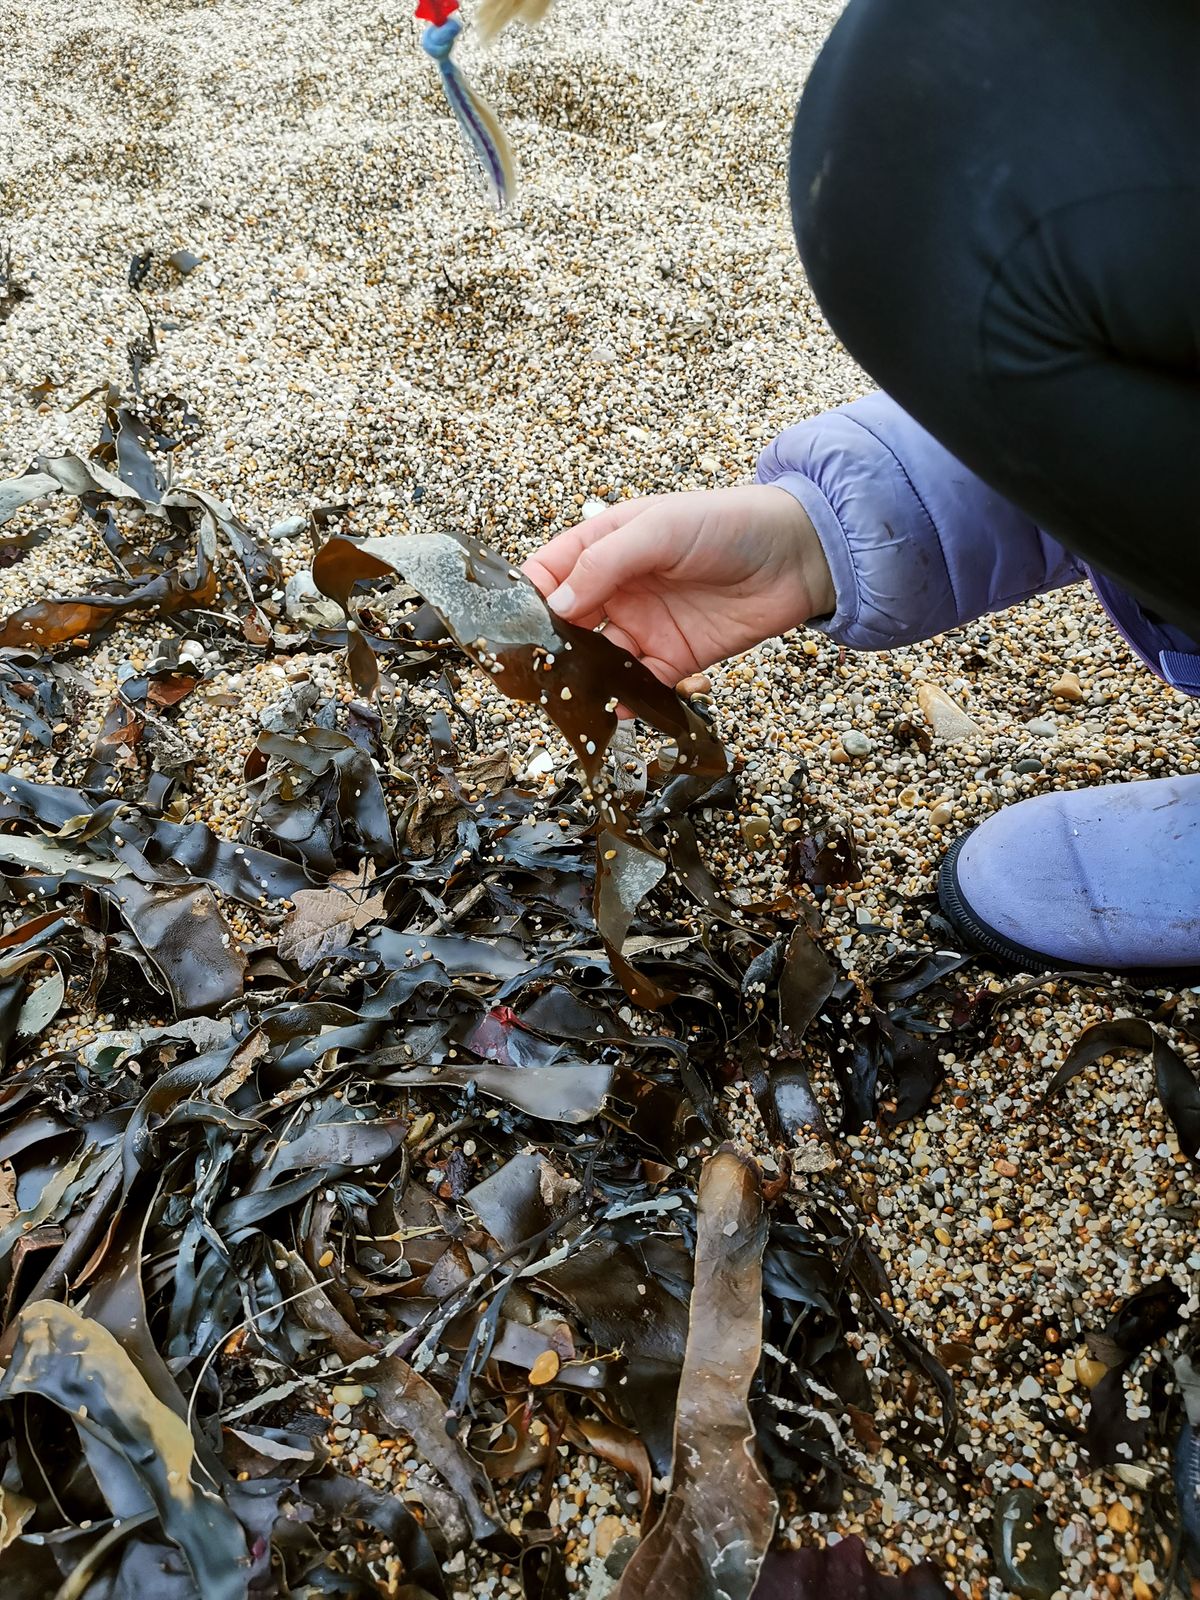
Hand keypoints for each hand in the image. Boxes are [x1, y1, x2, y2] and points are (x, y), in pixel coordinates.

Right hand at [523, 486, 834, 684]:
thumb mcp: (659, 529)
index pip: (548, 574)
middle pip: (566, 623)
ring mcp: (645, 626)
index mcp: (606, 546)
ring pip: (597, 659)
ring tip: (567, 695)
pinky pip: (638, 685)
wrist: (801, 554)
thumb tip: (557, 605)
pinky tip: (613, 708)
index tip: (508, 624)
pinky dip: (623, 699)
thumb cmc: (730, 523)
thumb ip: (605, 563)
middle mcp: (619, 588)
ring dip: (581, 677)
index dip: (525, 598)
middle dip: (547, 646)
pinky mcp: (674, 659)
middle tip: (531, 670)